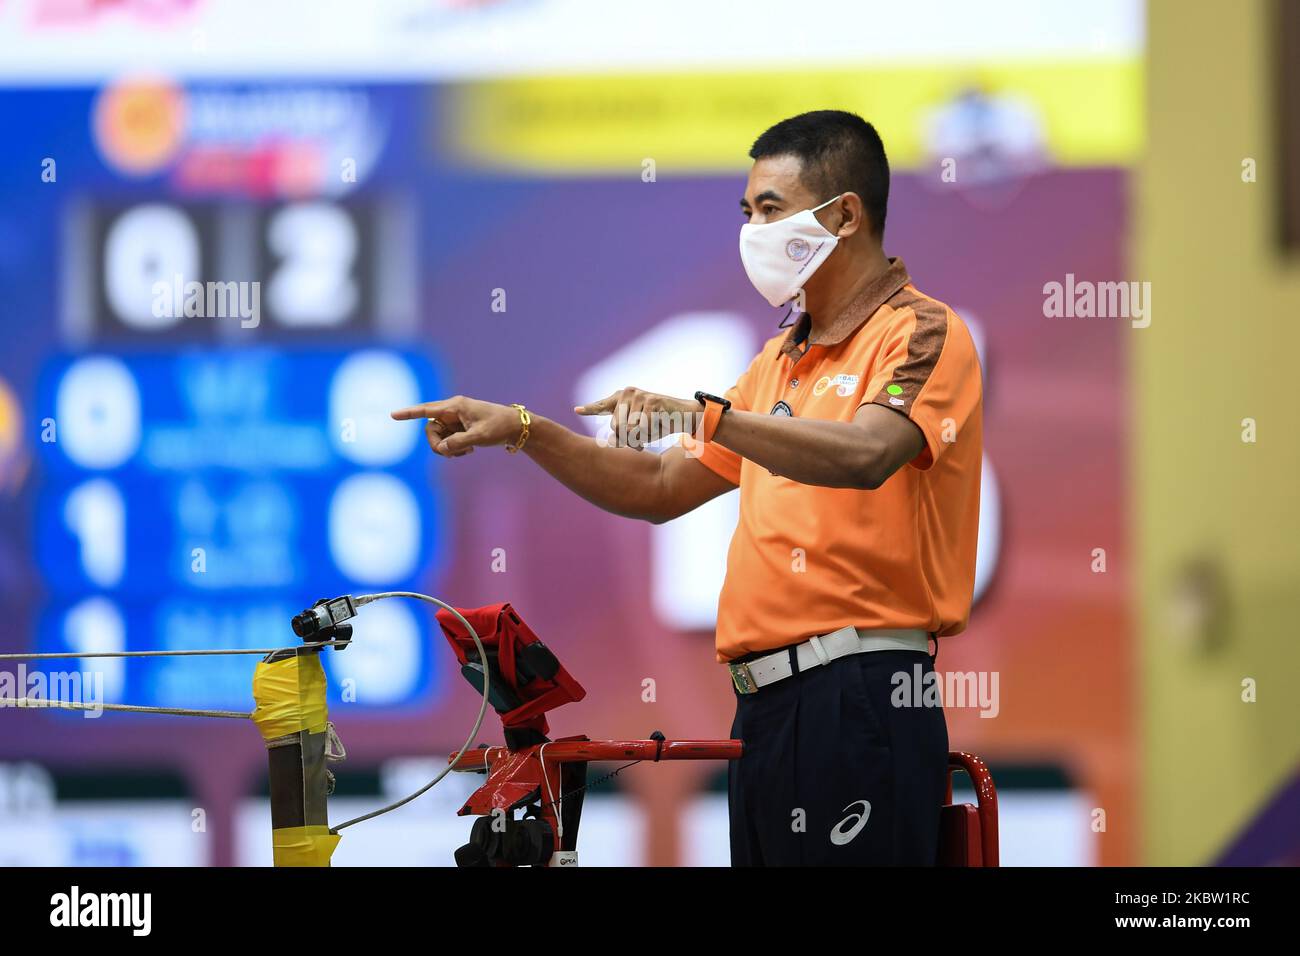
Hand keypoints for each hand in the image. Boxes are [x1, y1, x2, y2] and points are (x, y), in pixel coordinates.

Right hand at [390, 396, 525, 457]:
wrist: (516, 427)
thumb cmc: (499, 427)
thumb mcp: (479, 437)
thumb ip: (458, 443)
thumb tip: (442, 448)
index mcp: (455, 406)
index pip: (426, 410)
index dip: (409, 413)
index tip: (393, 415)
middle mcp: (453, 410)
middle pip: (431, 429)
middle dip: (437, 444)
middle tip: (451, 454)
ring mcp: (456, 419)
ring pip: (439, 436)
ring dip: (448, 448)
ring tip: (465, 453)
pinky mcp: (460, 427)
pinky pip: (448, 440)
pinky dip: (454, 448)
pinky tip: (468, 451)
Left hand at [574, 387, 699, 449]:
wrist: (683, 416)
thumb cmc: (658, 423)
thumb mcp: (638, 431)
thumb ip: (623, 434)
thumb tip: (611, 440)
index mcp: (622, 399)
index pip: (602, 406)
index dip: (590, 409)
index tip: (577, 410)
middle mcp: (627, 394)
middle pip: (615, 426)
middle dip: (628, 439)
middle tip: (641, 439)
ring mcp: (638, 396)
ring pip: (628, 429)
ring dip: (640, 438)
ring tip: (651, 430)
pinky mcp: (650, 401)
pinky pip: (641, 428)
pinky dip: (649, 433)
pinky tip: (658, 425)